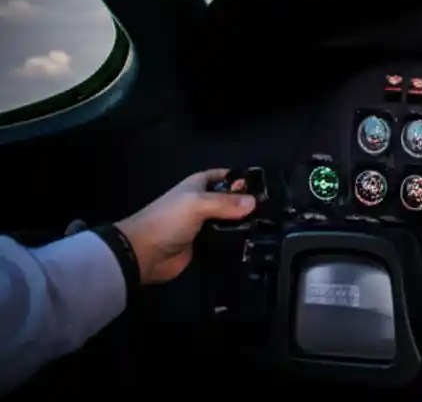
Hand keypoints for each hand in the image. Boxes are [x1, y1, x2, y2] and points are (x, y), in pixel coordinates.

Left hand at [116, 168, 255, 284]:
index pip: (224, 176)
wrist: (144, 252)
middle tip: (270, 210)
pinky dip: (235, 240)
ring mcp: (203, 224)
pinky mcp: (204, 244)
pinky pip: (224, 239)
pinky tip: (252, 242)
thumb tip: (255, 203)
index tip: (263, 186)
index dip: (241, 178)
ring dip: (242, 223)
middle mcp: (202, 202)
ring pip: (229, 221)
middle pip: (230, 200)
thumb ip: (227, 203)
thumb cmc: (169, 219)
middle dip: (246, 203)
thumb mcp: (198, 204)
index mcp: (198, 185)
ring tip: (266, 227)